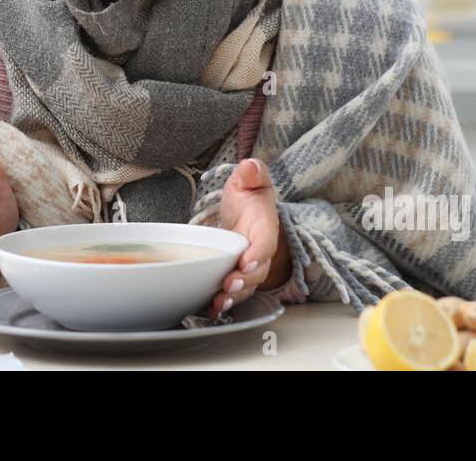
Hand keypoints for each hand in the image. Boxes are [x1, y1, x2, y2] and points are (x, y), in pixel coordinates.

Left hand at [209, 157, 290, 319]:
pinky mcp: (237, 277)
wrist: (248, 215)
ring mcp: (249, 267)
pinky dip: (222, 303)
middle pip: (256, 271)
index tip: (247, 259)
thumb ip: (253, 174)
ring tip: (219, 302)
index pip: (265, 241)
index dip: (258, 251)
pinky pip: (234, 294)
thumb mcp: (250, 181)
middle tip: (230, 285)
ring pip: (246, 287)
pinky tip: (209, 309)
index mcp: (264, 226)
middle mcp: (259, 251)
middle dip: (244, 280)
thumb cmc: (249, 199)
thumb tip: (251, 165)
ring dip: (233, 297)